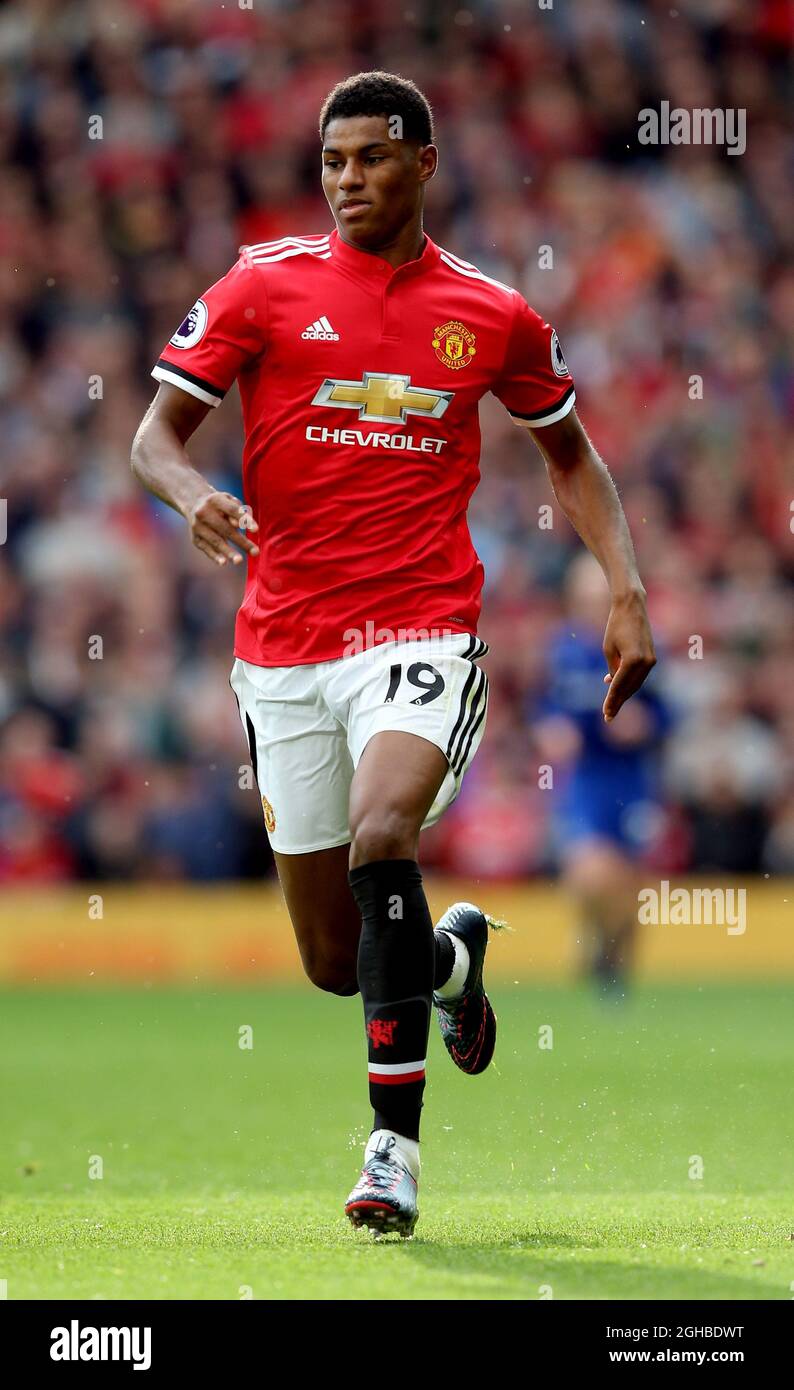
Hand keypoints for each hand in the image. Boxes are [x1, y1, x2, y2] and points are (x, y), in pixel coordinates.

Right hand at [186, 490, 258, 566]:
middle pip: (225, 529)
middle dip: (241, 541)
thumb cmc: (219, 504)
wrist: (193, 503)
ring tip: (239, 560)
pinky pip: (206, 548)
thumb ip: (237, 510)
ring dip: (228, 551)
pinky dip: (214, 556)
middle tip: (255, 552)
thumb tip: (239, 525)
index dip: (244, 520)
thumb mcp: (228, 500)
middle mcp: (203, 512)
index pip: (232, 510)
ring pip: (215, 540)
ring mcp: (197, 526)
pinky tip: (223, 562)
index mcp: (215, 500)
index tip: (256, 530)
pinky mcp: (195, 538)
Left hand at [602, 588, 655, 721]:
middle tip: (609, 716)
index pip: (619, 686)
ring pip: (636, 684)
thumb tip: (614, 683)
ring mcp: (651, 661)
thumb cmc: (616, 626)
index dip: (612, 701)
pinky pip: (639, 675)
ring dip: (624, 693)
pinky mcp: (652, 657)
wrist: (632, 607)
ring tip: (612, 705)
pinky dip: (629, 682)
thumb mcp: (608, 650)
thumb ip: (613, 669)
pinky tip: (616, 686)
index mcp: (632, 661)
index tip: (607, 714)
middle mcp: (645, 663)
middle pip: (630, 689)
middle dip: (618, 702)